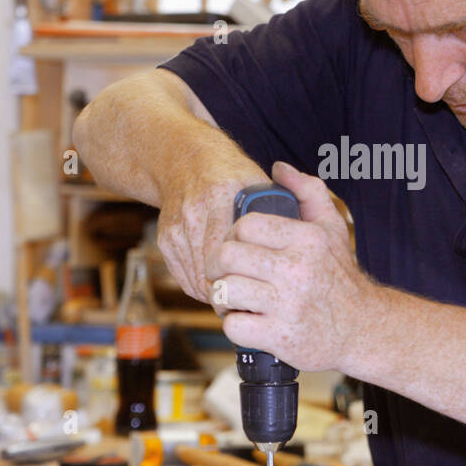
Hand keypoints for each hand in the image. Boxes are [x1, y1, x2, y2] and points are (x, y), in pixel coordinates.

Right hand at [155, 157, 269, 303]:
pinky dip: (201, 287)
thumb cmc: (233, 175)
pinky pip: (183, 277)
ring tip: (239, 298)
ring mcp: (176, 226)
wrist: (188, 161)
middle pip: (212, 268)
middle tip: (253, 304)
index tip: (263, 289)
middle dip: (233, 291)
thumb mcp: (260, 181)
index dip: (246, 274)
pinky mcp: (165, 239)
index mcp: (221, 195)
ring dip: (217, 293)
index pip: (230, 247)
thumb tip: (299, 244)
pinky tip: (219, 288)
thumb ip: (280, 206)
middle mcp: (195, 211)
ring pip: (196, 278)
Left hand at [207, 161, 377, 371]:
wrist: (363, 327)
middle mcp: (298, 270)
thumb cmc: (340, 276)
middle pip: (228, 257)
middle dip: (216, 265)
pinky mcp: (281, 337)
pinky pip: (234, 325)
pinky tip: (247, 320)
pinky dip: (234, 324)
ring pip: (226, 291)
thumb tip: (278, 167)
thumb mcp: (332, 227)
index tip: (235, 246)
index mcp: (307, 239)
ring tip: (233, 297)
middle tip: (223, 272)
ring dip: (222, 296)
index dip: (232, 236)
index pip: (245, 226)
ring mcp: (288, 306)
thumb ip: (307, 191)